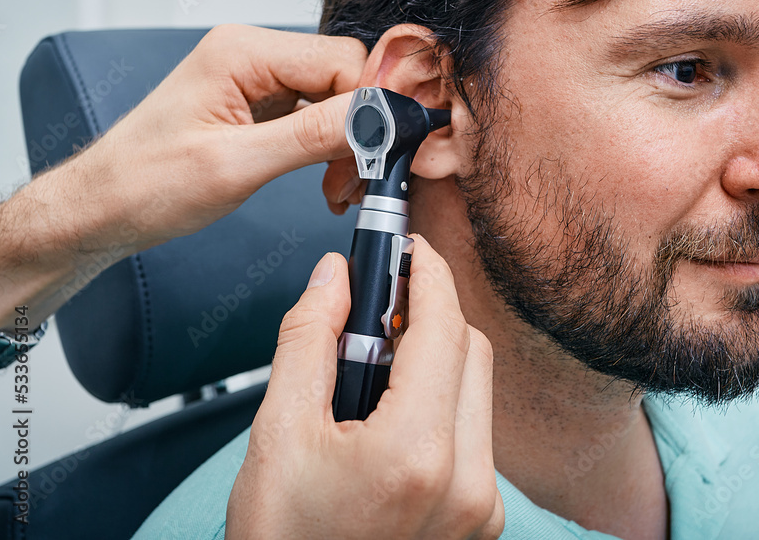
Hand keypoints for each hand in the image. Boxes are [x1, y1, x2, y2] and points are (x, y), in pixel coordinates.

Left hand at [0, 24, 366, 325]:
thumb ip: (312, 135)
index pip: (342, 58)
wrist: (103, 208)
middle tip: (352, 180)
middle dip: (359, 129)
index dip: (368, 107)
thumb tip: (378, 117)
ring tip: (336, 187)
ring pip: (335, 97)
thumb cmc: (144, 184)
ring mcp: (255, 78)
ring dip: (345, 143)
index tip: (374, 155)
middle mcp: (251, 54)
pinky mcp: (258, 103)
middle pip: (344, 75)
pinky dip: (327, 148)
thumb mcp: (236, 164)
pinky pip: (315, 114)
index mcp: (241, 51)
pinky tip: (325, 178)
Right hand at [226, 236, 503, 539]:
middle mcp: (467, 483)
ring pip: (477, 390)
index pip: (444, 327)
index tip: (409, 247)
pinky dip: (442, 401)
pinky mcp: (481, 520)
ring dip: (436, 358)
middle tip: (381, 302)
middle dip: (430, 313)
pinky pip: (475, 431)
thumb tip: (333, 278)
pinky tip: (394, 410)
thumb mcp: (277, 434)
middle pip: (470, 352)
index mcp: (417, 456)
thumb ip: (308, 341)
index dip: (426, 273)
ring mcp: (481, 507)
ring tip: (374, 366)